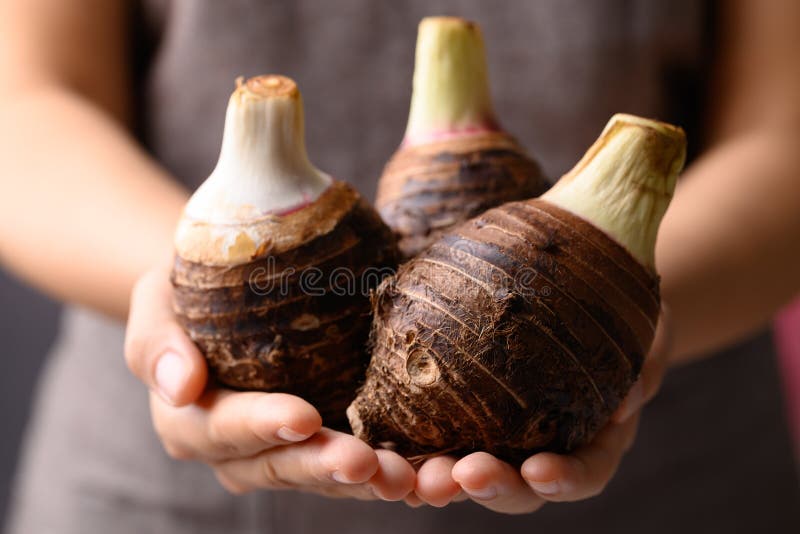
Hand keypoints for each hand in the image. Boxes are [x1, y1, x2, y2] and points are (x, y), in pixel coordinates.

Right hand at [124, 264, 414, 500]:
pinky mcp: (317, 446)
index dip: (262, 426)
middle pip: (278, 465)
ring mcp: (278, 453)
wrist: (224, 292)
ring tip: (404, 475)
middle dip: (322, 465)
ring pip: (320, 477)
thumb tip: (177, 387)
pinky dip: (384, 471)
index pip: (223, 430)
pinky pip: (349, 467)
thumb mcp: (156, 301)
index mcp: (189, 421)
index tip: (304, 416)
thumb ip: (157, 342)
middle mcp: (232, 451)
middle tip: (367, 461)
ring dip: (361, 479)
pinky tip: (421, 472)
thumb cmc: (189, 290)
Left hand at [409, 307, 671, 512]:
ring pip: (473, 470)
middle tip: (462, 475)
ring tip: (416, 476)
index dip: (563, 479)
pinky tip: (387, 444)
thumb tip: (627, 402)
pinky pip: (438, 434)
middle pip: (520, 486)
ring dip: (444, 478)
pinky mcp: (464, 411)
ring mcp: (502, 434)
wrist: (581, 290)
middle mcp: (545, 447)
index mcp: (593, 438)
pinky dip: (416, 446)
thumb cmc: (619, 314)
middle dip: (492, 485)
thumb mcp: (645, 331)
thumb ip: (643, 364)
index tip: (539, 471)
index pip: (584, 472)